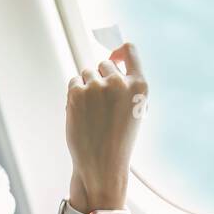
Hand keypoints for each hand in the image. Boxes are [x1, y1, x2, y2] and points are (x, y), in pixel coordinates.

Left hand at [66, 42, 147, 209]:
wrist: (102, 163)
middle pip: (104, 64)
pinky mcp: (77, 92)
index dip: (120, 50)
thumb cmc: (118, 139)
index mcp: (139, 86)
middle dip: (100, 78)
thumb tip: (110, 60)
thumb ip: (126, 85)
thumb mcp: (134, 110)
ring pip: (87, 72)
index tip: (114, 54)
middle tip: (101, 104)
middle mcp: (119, 82)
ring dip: (87, 86)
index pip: (130, 51)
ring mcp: (97, 86)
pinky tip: (82, 112)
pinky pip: (74, 81)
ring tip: (92, 111)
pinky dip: (75, 94)